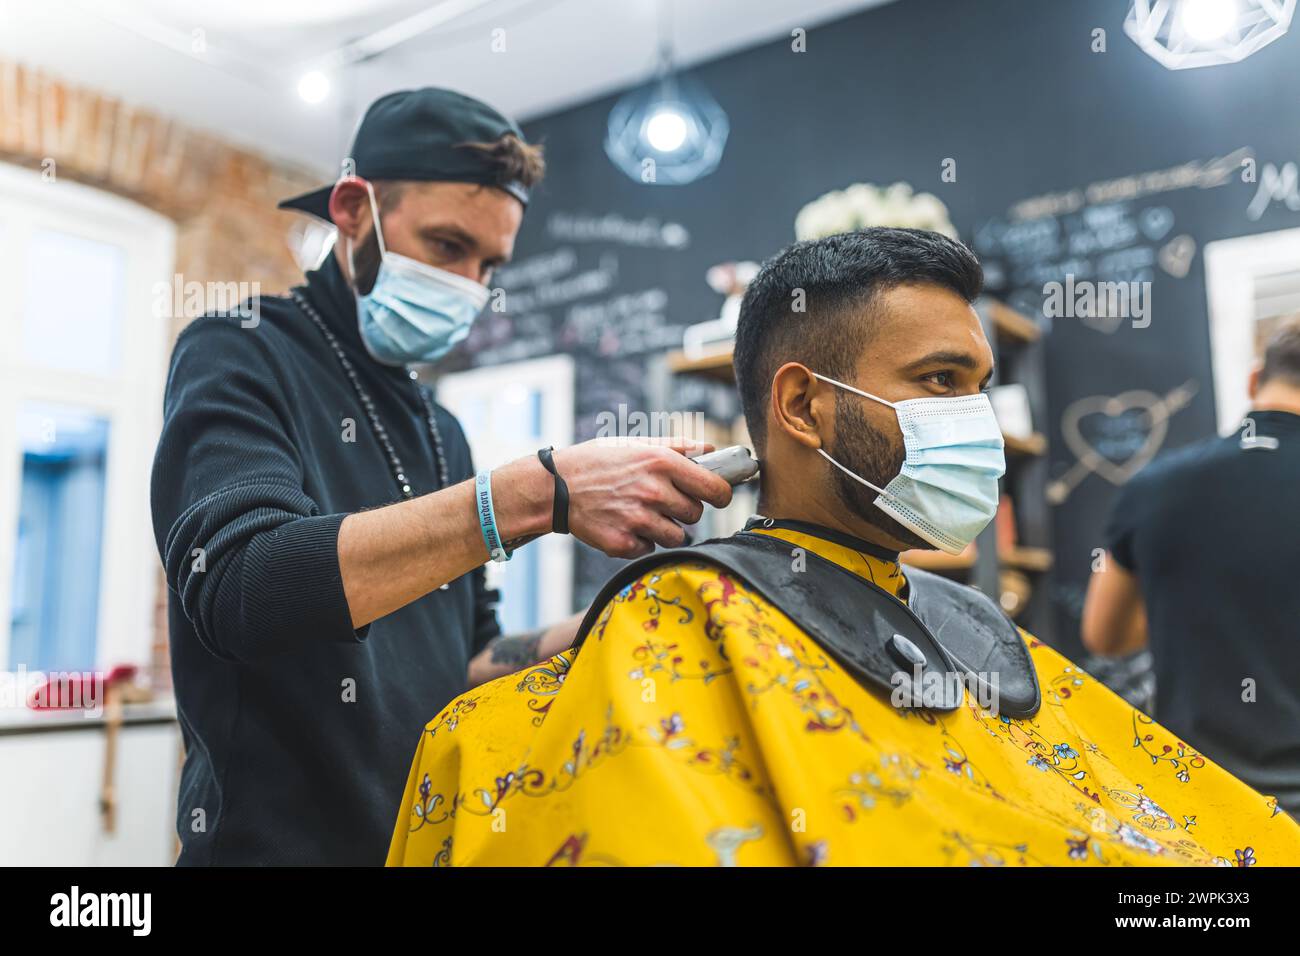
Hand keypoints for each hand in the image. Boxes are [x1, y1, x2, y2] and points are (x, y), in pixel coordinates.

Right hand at [555, 437, 733, 558]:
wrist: (555, 488)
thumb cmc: (597, 462)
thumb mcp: (635, 445)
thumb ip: (677, 447)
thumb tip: (711, 448)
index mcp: (661, 463)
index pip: (715, 489)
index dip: (721, 495)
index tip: (717, 497)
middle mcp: (653, 491)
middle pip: (695, 515)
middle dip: (683, 510)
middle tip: (660, 501)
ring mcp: (637, 520)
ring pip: (676, 536)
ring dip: (664, 528)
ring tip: (640, 513)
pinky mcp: (622, 543)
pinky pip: (649, 548)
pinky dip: (640, 541)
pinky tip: (623, 524)